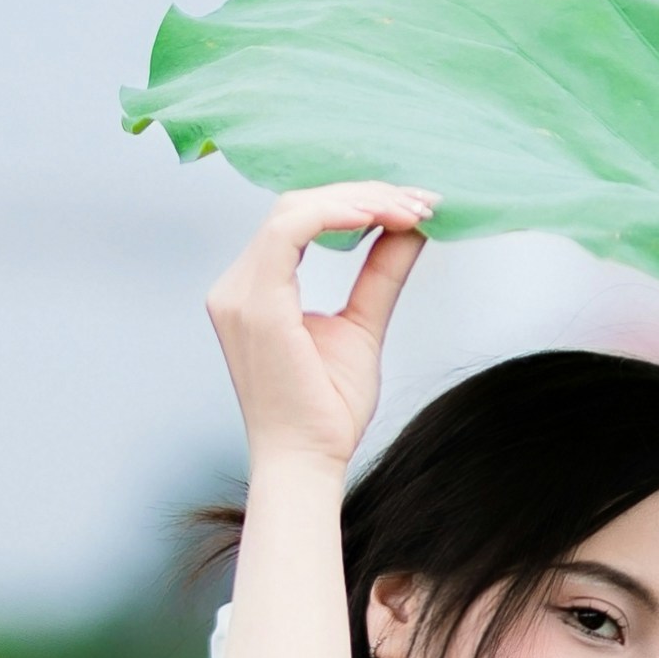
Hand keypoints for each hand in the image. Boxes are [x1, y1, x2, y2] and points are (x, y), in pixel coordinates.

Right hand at [208, 185, 433, 478]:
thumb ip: (381, 272)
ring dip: (359, 201)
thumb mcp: (364, 325)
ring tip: (411, 211)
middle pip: (296, 204)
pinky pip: (289, 230)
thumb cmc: (327, 411)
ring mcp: (239, 294)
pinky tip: (380, 216)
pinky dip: (337, 214)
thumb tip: (412, 227)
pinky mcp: (254, 304)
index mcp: (255, 290)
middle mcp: (237, 286)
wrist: (308, 462)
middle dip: (365, 195)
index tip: (414, 206)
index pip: (299, 218)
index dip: (356, 201)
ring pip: (293, 208)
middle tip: (422, 202)